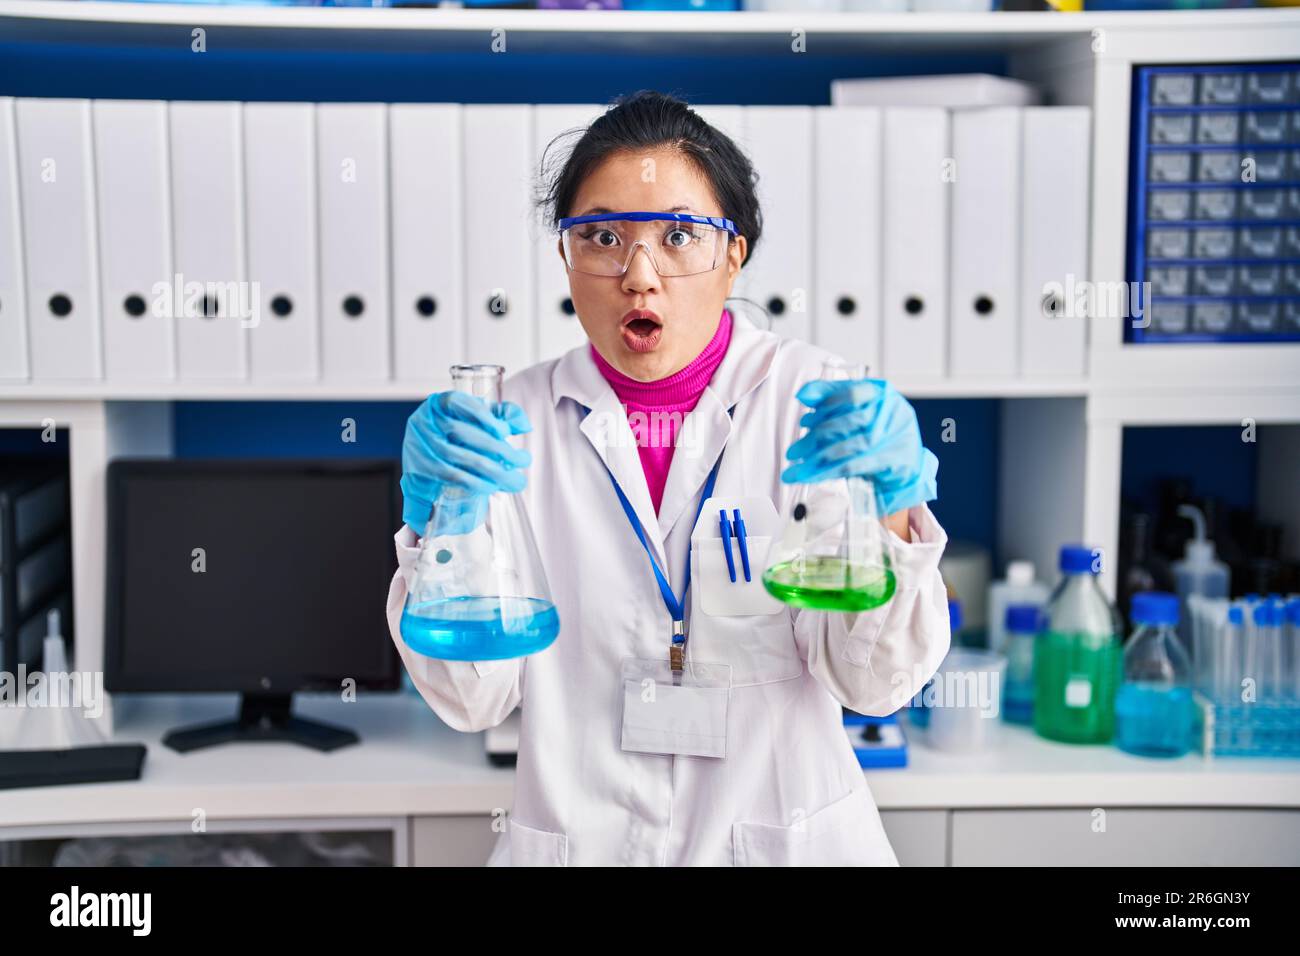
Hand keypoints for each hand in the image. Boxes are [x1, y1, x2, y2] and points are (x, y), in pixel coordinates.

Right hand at [400, 391, 532, 533]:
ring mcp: (421, 447)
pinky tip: (492, 486)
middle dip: (500, 449)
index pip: (459, 403)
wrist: (425, 464)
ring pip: (462, 458)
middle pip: (464, 434)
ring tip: (516, 479)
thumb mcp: (477, 417)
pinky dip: (475, 482)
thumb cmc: (458, 435)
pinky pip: (453, 476)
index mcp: (438, 403)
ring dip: (494, 470)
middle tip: (524, 460)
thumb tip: (523, 425)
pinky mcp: (420, 471)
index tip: (505, 432)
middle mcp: (425, 423)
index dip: (485, 416)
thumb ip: (501, 414)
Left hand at [781, 377, 937, 516]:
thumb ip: (831, 398)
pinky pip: (855, 466)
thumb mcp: (856, 411)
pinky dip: (829, 472)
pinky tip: (811, 476)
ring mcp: (896, 437)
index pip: (851, 393)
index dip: (824, 404)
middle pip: (848, 422)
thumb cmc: (877, 434)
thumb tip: (802, 394)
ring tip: (795, 469)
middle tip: (793, 451)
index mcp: (882, 392)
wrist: (906, 467)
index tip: (804, 418)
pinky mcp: (894, 462)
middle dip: (815, 437)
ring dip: (818, 459)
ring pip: (850, 447)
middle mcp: (892, 412)